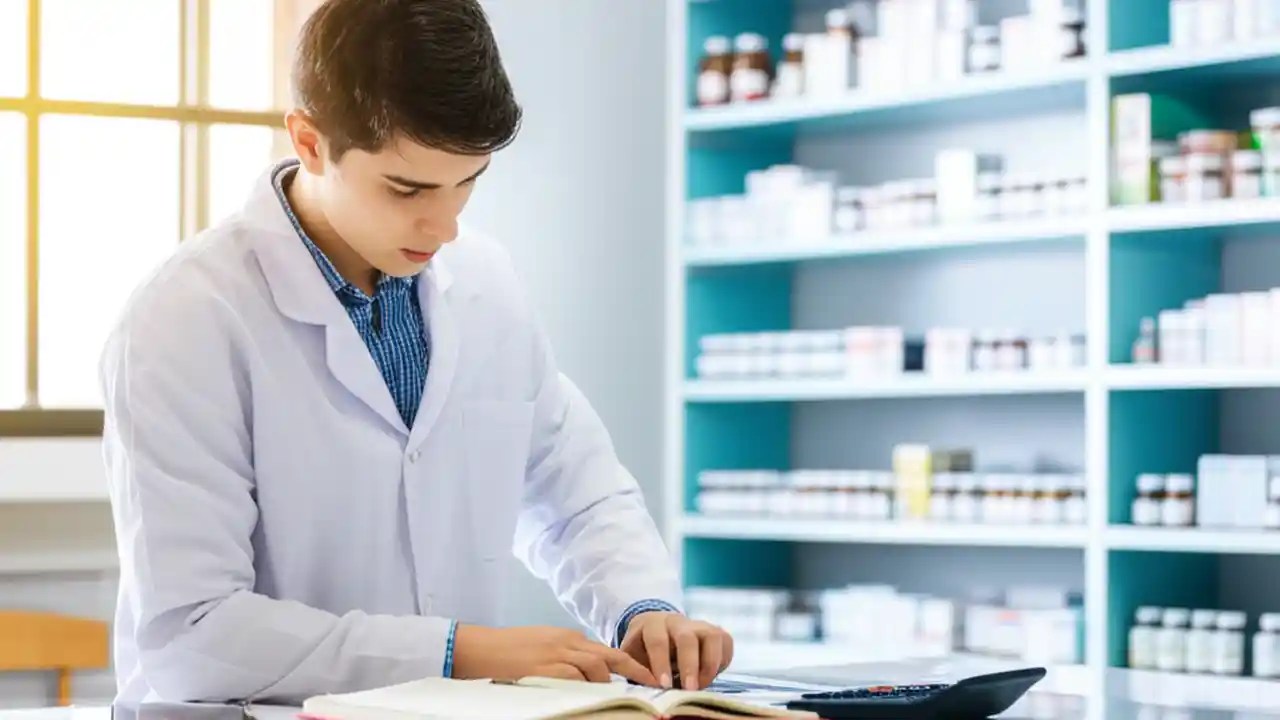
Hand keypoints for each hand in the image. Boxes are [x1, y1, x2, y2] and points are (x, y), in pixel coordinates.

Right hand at [451, 624, 657, 685]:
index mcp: (567, 637)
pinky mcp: (543, 669)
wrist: (476, 648)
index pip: (606, 652)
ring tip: (616, 699)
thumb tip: (589, 675)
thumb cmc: (506, 650)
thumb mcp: (543, 646)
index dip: (629, 666)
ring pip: (595, 668)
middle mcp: (565, 644)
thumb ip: (566, 655)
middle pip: (607, 658)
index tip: (647, 678)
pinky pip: (573, 679)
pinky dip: (585, 688)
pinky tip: (591, 698)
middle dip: (631, 673)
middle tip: (647, 688)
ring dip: (607, 685)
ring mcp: (555, 656)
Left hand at [619, 612, 733, 690]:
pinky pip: (726, 643)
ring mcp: (700, 624)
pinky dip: (722, 662)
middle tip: (689, 689)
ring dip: (710, 664)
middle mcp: (678, 621)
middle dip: (689, 665)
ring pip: (712, 636)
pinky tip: (710, 676)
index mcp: (653, 624)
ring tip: (701, 686)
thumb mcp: (631, 656)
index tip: (664, 685)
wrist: (659, 632)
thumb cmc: (643, 649)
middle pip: (687, 638)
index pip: (657, 640)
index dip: (661, 663)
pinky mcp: (717, 632)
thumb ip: (633, 669)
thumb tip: (647, 686)